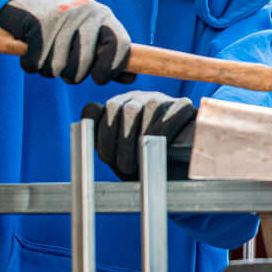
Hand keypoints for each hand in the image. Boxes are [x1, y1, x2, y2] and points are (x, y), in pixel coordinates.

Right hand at [0, 0, 133, 84]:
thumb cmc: (61, 26)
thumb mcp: (88, 35)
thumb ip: (108, 57)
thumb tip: (131, 77)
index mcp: (103, 15)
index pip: (121, 44)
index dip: (112, 68)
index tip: (99, 78)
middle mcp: (86, 12)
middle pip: (85, 63)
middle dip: (73, 76)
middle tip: (65, 71)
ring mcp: (62, 16)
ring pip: (58, 66)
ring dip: (49, 70)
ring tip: (47, 57)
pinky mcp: (38, 22)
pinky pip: (36, 62)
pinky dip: (31, 65)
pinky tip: (30, 53)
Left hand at [82, 91, 196, 178]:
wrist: (184, 172)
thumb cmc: (148, 165)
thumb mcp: (121, 159)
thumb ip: (104, 144)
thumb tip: (87, 115)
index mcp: (116, 109)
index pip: (100, 110)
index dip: (103, 135)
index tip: (108, 159)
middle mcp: (136, 99)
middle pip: (121, 108)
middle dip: (121, 140)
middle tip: (126, 166)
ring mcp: (159, 99)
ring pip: (145, 109)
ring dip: (142, 138)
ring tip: (142, 161)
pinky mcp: (183, 105)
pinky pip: (170, 113)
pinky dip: (164, 131)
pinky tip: (162, 146)